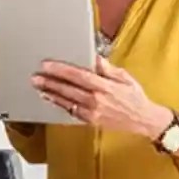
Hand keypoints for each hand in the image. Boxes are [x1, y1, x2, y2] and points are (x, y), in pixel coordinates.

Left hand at [31, 57, 170, 137]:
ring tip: (38, 87)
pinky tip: (50, 99)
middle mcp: (96, 100)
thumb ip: (107, 68)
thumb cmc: (134, 97)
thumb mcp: (125, 77)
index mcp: (105, 87)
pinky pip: (71, 112)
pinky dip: (59, 105)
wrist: (143, 119)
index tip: (47, 65)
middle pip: (68, 89)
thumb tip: (94, 57)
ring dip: (51, 94)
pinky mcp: (90, 120)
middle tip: (35, 76)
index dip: (60, 70)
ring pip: (66, 102)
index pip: (78, 76)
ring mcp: (92, 112)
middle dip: (50, 82)